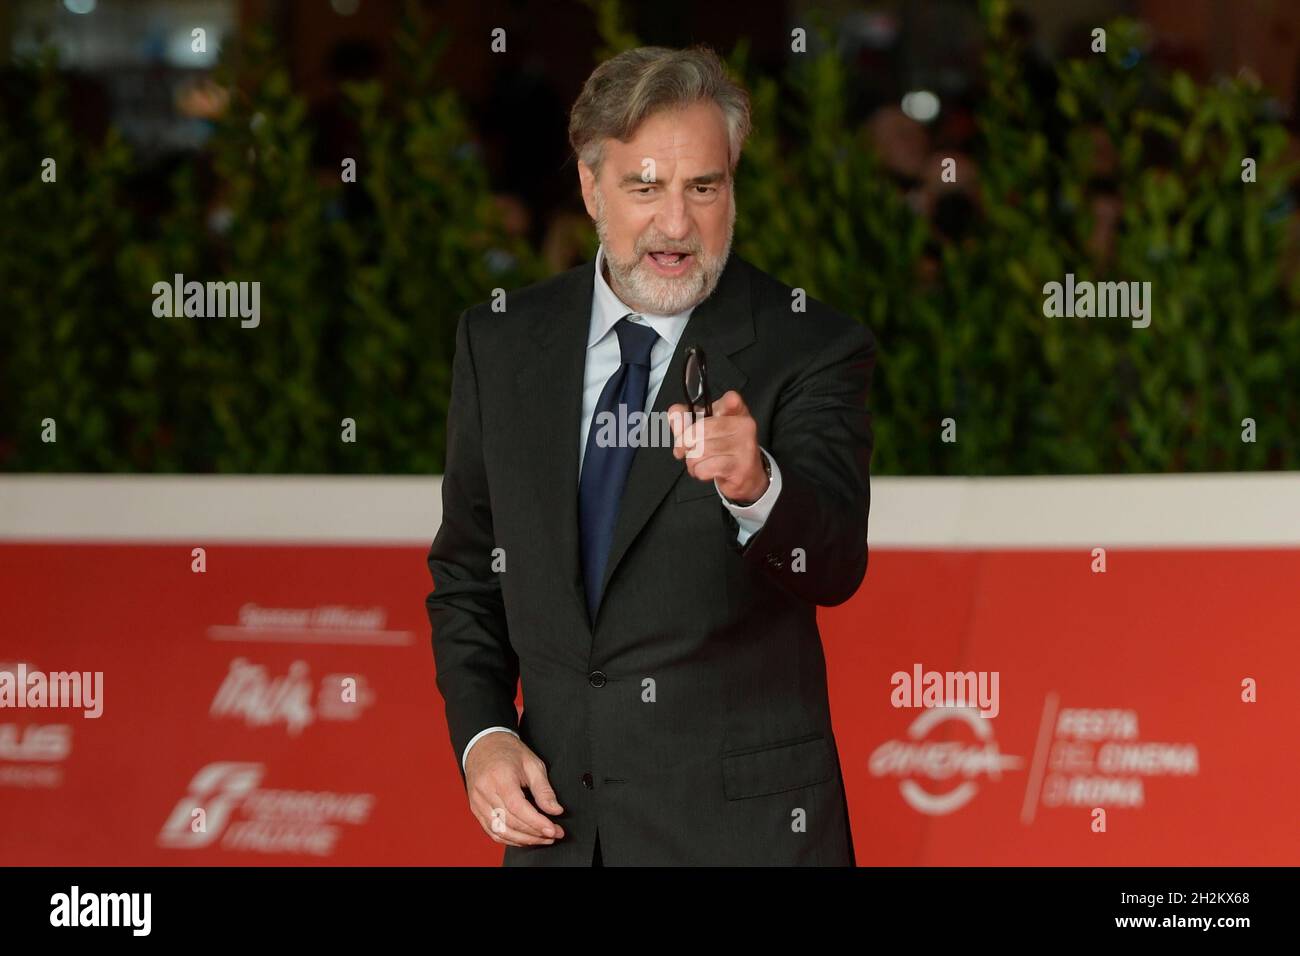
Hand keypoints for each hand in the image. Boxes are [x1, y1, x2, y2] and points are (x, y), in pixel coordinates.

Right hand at [465, 732, 565, 846]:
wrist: (483, 745)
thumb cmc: (509, 752)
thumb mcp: (532, 764)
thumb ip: (544, 789)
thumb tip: (556, 811)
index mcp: (500, 777)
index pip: (518, 807)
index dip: (536, 822)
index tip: (553, 830)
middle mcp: (485, 791)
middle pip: (509, 822)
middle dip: (534, 833)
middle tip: (554, 834)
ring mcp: (477, 802)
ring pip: (499, 831)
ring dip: (523, 840)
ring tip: (542, 838)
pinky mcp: (475, 809)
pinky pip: (491, 831)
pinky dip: (509, 838)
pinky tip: (524, 838)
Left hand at [667, 390, 768, 504]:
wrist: (747, 476)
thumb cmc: (723, 450)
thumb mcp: (703, 428)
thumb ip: (685, 418)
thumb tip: (675, 414)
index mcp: (736, 411)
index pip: (730, 399)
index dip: (716, 405)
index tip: (699, 416)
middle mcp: (743, 426)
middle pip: (700, 430)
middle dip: (685, 444)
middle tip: (685, 450)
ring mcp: (744, 447)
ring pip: (701, 451)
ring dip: (691, 461)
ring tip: (697, 463)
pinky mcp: (739, 467)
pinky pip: (705, 467)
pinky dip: (699, 471)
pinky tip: (705, 471)